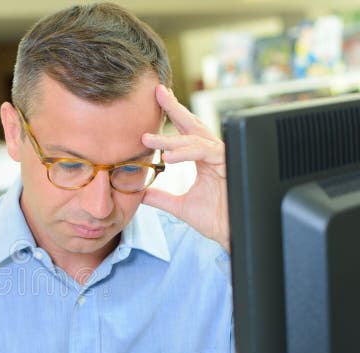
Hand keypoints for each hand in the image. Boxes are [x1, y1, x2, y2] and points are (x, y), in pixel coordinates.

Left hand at [141, 85, 229, 252]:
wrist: (236, 235)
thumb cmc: (218, 220)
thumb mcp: (181, 207)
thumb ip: (161, 198)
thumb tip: (141, 194)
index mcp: (204, 159)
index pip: (185, 134)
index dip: (172, 116)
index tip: (155, 100)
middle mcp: (214, 154)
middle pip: (193, 125)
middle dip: (175, 107)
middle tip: (158, 91)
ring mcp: (223, 157)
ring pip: (195, 139)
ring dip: (170, 139)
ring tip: (147, 140)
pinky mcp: (230, 164)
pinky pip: (206, 152)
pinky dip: (186, 152)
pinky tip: (168, 157)